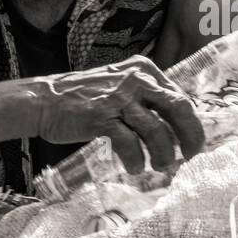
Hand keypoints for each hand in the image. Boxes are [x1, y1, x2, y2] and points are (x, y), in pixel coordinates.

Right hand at [28, 55, 205, 173]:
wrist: (44, 100)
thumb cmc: (83, 97)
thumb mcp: (119, 86)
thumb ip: (145, 97)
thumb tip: (175, 125)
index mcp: (144, 70)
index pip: (179, 97)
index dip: (191, 123)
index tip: (192, 142)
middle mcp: (135, 80)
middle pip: (177, 108)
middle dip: (189, 136)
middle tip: (190, 155)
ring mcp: (118, 97)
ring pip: (155, 130)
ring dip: (162, 154)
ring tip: (159, 166)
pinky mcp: (101, 117)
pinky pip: (129, 143)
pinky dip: (135, 159)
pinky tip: (134, 167)